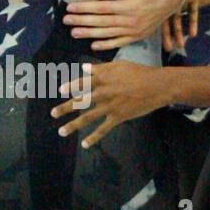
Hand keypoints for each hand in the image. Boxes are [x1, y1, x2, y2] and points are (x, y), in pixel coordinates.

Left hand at [52, 60, 168, 147]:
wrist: (156, 86)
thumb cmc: (139, 72)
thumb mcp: (119, 65)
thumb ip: (101, 68)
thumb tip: (85, 68)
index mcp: (103, 79)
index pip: (83, 83)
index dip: (71, 86)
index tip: (60, 90)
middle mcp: (103, 93)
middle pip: (80, 101)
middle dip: (65, 108)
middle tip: (53, 114)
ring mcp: (109, 106)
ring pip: (88, 117)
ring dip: (73, 125)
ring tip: (61, 131)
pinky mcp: (118, 117)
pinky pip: (103, 129)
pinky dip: (93, 137)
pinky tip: (85, 144)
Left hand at [64, 0, 184, 51]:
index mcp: (129, 6)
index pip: (101, 8)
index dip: (84, 8)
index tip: (70, 7)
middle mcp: (130, 21)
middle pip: (100, 22)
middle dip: (82, 21)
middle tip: (66, 20)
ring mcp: (134, 30)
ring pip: (107, 33)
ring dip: (89, 33)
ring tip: (74, 33)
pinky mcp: (138, 35)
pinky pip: (119, 42)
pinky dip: (106, 45)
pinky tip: (94, 45)